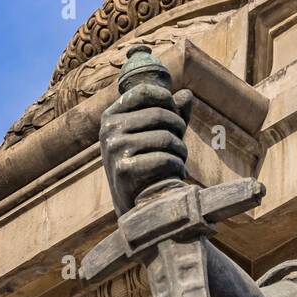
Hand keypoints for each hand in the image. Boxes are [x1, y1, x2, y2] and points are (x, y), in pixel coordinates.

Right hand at [99, 81, 193, 216]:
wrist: (137, 205)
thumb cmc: (149, 162)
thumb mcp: (158, 133)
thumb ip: (173, 113)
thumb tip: (187, 95)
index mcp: (112, 115)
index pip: (145, 91)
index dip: (167, 100)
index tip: (175, 115)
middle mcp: (109, 129)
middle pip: (161, 114)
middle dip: (179, 130)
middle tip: (179, 145)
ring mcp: (114, 149)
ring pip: (166, 137)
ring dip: (181, 151)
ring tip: (177, 161)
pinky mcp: (124, 170)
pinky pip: (166, 159)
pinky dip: (178, 167)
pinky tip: (173, 175)